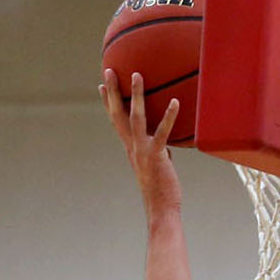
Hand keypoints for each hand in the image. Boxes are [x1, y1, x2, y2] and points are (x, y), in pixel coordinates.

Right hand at [102, 68, 182, 218]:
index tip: (103, 86)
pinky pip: (162, 132)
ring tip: (137, 74)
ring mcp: (142, 150)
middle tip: (109, 70)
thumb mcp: (156, 166)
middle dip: (114, 91)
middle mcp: (132, 147)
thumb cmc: (161, 191)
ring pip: (136, 117)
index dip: (109, 103)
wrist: (160, 209)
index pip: (116, 121)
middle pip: (118, 114)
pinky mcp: (156, 155)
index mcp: (130, 148)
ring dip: (136, 95)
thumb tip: (164, 146)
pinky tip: (176, 102)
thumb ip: (157, 152)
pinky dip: (169, 116)